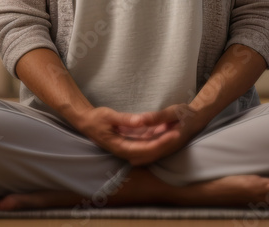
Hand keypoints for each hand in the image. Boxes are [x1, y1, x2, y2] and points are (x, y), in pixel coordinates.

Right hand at [74, 103, 206, 166]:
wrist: (86, 122)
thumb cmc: (96, 119)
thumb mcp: (109, 116)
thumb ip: (126, 120)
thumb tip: (140, 122)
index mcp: (121, 148)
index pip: (147, 150)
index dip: (162, 143)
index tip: (175, 133)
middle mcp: (126, 152)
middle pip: (152, 153)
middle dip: (167, 144)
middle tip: (182, 132)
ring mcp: (129, 149)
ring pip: (151, 150)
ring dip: (164, 142)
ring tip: (178, 130)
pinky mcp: (131, 144)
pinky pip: (148, 144)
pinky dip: (158, 139)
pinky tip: (168, 130)